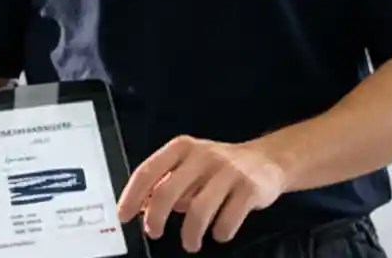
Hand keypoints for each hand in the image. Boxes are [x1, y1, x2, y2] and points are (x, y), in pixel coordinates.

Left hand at [118, 135, 286, 252]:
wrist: (267, 160)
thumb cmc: (219, 167)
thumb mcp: (189, 166)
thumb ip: (167, 182)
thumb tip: (142, 207)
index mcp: (182, 148)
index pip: (148, 171)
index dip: (132, 196)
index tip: (124, 216)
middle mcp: (203, 156)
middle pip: (167, 191)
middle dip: (155, 218)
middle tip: (153, 233)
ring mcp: (228, 171)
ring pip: (198, 210)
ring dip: (189, 234)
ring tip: (190, 243)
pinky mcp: (249, 188)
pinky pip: (227, 220)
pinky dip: (220, 233)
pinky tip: (218, 233)